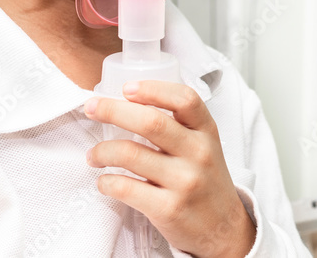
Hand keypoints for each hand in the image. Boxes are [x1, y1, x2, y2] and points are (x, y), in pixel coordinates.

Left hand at [84, 81, 255, 257]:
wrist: (224, 229)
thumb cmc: (206, 181)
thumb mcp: (205, 145)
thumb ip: (179, 125)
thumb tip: (129, 104)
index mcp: (206, 132)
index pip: (184, 99)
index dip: (153, 89)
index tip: (127, 88)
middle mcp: (198, 153)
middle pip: (150, 122)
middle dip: (112, 110)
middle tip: (92, 107)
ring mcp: (184, 182)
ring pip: (130, 154)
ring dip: (102, 151)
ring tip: (93, 154)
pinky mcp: (169, 209)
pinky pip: (125, 188)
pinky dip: (106, 182)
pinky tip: (105, 181)